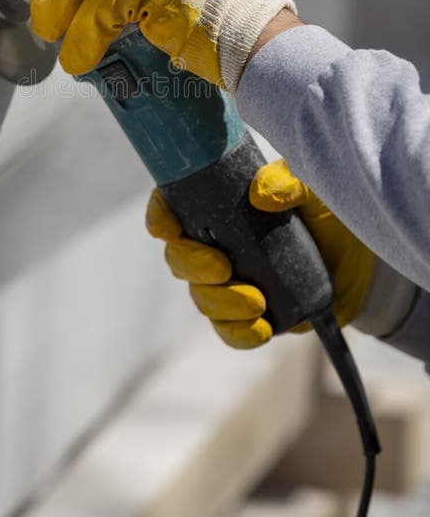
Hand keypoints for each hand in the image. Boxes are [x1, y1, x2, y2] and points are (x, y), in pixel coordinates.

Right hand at [147, 159, 376, 349]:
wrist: (356, 262)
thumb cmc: (324, 214)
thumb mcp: (311, 189)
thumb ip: (288, 182)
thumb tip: (261, 195)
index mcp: (215, 205)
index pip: (171, 206)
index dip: (160, 216)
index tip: (167, 229)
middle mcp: (212, 244)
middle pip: (178, 258)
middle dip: (192, 265)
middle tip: (223, 269)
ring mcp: (226, 283)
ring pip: (201, 297)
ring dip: (220, 303)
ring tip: (257, 302)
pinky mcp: (246, 316)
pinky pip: (229, 332)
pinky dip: (239, 333)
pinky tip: (261, 329)